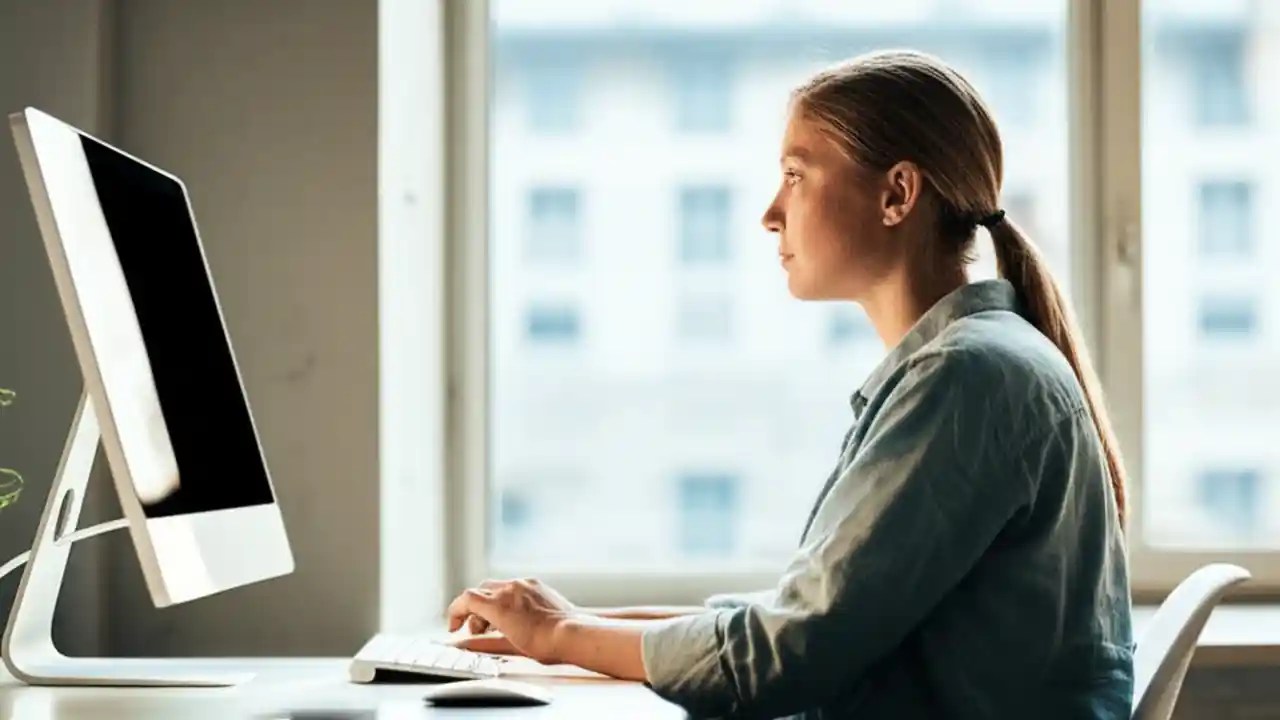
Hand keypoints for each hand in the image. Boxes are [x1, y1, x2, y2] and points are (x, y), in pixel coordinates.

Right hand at [446, 578, 577, 664]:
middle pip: (480, 592)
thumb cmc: (544, 643)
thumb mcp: (509, 645)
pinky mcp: (537, 585)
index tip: (454, 625)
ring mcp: (524, 584)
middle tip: (477, 629)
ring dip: (490, 603)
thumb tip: (466, 644)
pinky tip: (514, 614)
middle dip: (474, 610)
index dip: (455, 612)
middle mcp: (510, 589)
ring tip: (496, 623)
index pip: (466, 600)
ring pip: (497, 588)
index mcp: (499, 604)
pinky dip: (507, 598)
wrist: (572, 634)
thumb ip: (483, 642)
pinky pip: (515, 587)